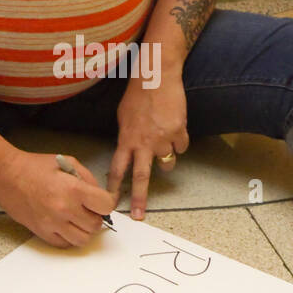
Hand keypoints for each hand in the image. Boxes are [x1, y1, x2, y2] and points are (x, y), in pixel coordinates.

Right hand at [0, 150, 116, 247]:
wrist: (6, 176)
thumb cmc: (34, 167)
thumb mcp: (67, 162)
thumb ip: (88, 178)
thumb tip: (100, 195)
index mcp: (73, 189)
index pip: (106, 206)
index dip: (107, 202)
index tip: (102, 201)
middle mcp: (64, 209)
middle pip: (96, 225)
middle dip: (95, 216)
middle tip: (87, 208)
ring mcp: (52, 223)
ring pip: (82, 239)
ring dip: (84, 229)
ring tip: (77, 218)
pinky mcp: (42, 232)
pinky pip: (65, 244)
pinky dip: (69, 236)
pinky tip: (64, 224)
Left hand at [108, 72, 188, 220]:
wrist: (157, 76)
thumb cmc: (137, 93)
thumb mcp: (123, 116)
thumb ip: (126, 136)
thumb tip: (128, 149)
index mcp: (126, 139)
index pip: (117, 168)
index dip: (113, 187)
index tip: (110, 202)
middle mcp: (143, 143)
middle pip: (141, 177)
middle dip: (139, 199)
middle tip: (139, 216)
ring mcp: (162, 138)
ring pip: (167, 164)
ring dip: (166, 161)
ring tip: (164, 146)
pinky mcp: (179, 131)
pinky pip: (181, 146)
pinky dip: (179, 141)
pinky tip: (175, 128)